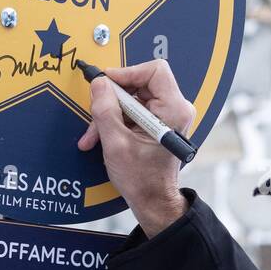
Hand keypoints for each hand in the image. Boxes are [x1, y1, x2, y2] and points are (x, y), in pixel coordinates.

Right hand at [77, 58, 192, 237]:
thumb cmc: (142, 179)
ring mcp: (167, 115)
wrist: (152, 199)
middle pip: (140, 83)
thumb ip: (105, 109)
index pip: (154, 70)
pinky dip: (116, 120)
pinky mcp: (158, 122)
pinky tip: (102, 136)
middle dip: (113, 99)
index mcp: (174, 110)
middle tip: (96, 114)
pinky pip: (134, 109)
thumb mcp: (116, 143)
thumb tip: (99, 83)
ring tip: (95, 134)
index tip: (106, 83)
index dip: (127, 73)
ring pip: (133, 97)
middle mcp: (175, 109)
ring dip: (110, 113)